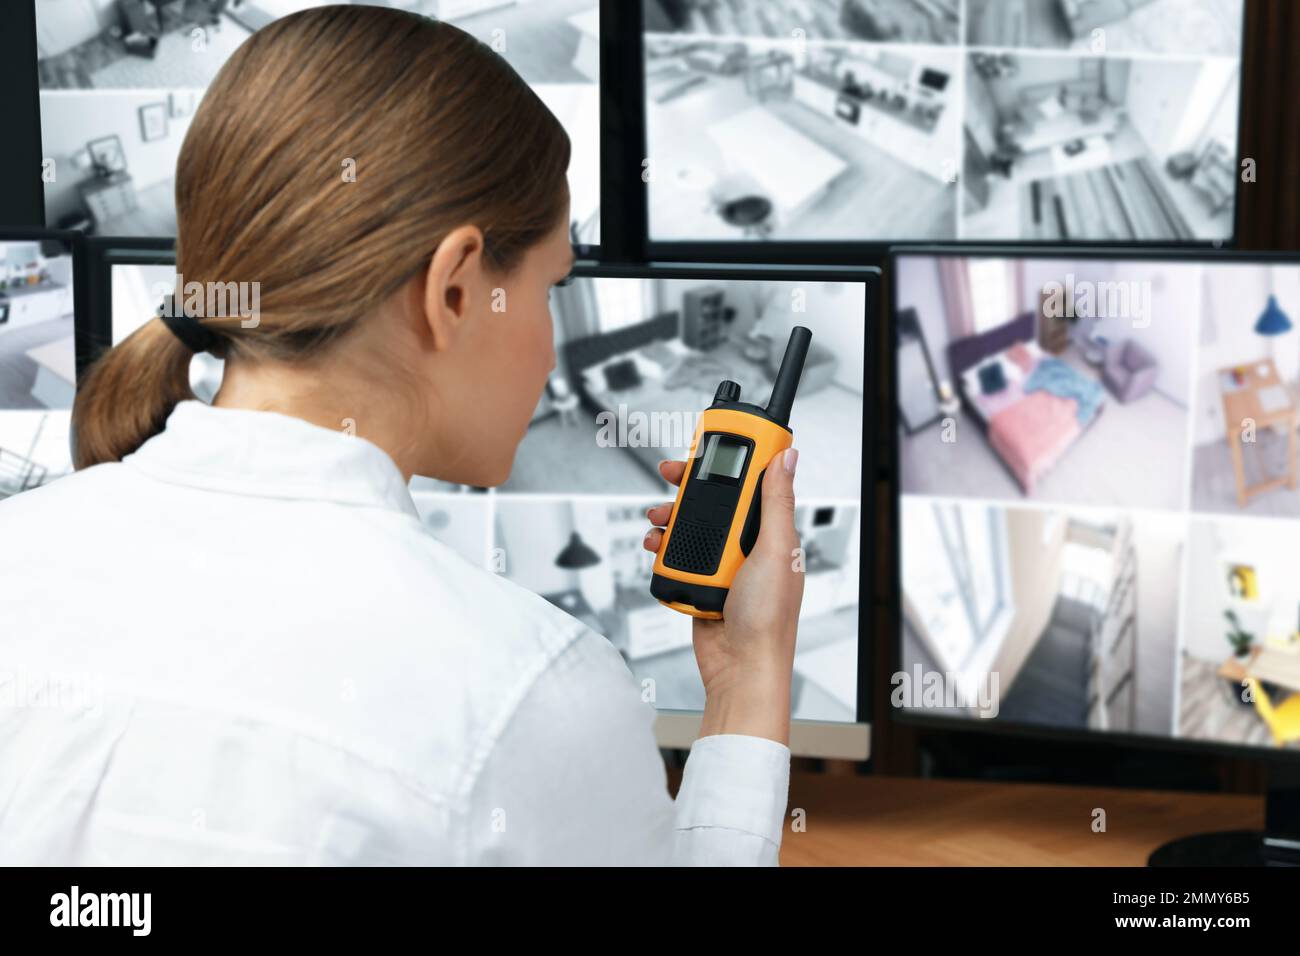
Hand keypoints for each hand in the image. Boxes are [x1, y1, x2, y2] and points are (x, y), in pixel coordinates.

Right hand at [644, 450, 802, 744]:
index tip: (712, 445)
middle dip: (690, 487)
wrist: (740, 668)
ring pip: (691, 525)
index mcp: (774, 534)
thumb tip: (788, 459)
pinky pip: (678, 555)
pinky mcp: (701, 582)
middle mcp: (749, 546)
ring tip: (658, 518)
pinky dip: (663, 547)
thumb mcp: (776, 551)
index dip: (732, 461)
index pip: (753, 485)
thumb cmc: (768, 619)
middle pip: (715, 501)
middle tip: (671, 475)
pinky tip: (656, 546)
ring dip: (671, 517)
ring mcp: (724, 564)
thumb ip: (777, 503)